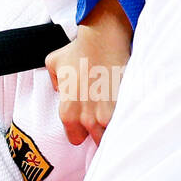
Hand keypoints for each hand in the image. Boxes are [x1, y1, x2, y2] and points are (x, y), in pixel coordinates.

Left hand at [45, 0, 131, 145]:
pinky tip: (127, 110)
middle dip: (99, 130)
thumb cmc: (79, 50)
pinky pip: (126, 123)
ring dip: (114, 127)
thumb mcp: (53, 63)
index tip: (88, 120)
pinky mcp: (124, 107)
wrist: (102, 39)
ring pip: (112, 136)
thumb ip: (54, 82)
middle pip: (95, 140)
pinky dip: (127, 118)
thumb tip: (61, 89)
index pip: (75, 138)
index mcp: (68, 113)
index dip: (82, 129)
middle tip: (103, 115)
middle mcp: (86, 119)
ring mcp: (107, 115)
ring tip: (116, 114)